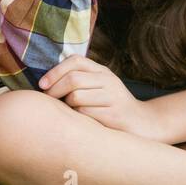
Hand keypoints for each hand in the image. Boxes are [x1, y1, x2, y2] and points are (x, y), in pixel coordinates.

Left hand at [37, 54, 165, 141]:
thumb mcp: (99, 87)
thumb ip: (79, 80)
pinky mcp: (113, 115)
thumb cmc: (111, 106)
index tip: (42, 84)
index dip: (55, 71)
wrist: (142, 124)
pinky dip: (77, 119)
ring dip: (67, 106)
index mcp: (102, 71)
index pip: (75, 61)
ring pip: (76, 98)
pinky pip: (85, 115)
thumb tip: (46, 83)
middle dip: (55, 90)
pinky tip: (81, 122)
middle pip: (73, 79)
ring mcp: (112, 97)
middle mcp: (108, 80)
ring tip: (69, 113)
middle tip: (48, 101)